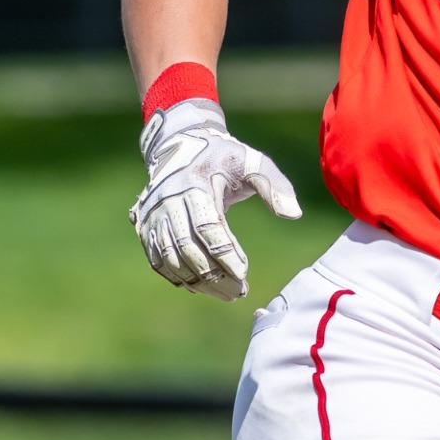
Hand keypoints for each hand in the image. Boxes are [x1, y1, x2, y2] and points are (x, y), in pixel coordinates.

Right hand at [130, 99, 301, 300]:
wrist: (180, 145)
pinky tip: (202, 288)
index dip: (225, 252)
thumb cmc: (223, 157)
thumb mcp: (251, 162)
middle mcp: (167, 201)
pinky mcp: (145, 227)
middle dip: (214, 274)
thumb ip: (274, 186)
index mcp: (195, 184)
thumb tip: (294, 214)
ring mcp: (152, 215)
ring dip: (198, 281)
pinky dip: (178, 278)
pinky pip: (158, 260)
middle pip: (187, 247)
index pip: (208, 226)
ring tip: (227, 294)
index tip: (244, 273)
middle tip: (239, 291)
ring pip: (170, 259)